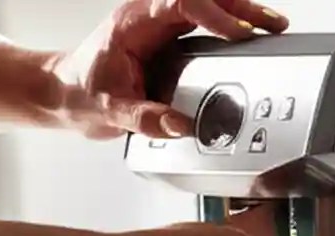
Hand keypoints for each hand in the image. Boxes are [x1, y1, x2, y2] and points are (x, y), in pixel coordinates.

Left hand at [0, 1, 286, 136]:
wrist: (63, 93)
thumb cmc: (79, 93)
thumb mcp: (109, 111)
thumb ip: (145, 118)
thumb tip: (179, 124)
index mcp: (134, 23)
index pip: (182, 4)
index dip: (214, 15)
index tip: (239, 33)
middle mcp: (150, 17)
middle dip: (240, 8)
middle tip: (270, 24)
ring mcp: (160, 25)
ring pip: (207, 4)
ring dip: (240, 12)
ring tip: (271, 25)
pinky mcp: (168, 37)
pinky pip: (205, 20)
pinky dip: (230, 24)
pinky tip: (250, 34)